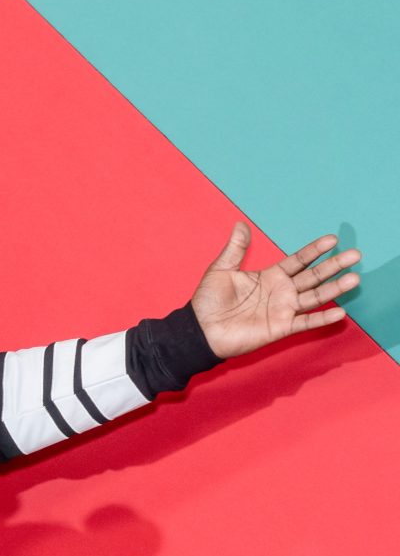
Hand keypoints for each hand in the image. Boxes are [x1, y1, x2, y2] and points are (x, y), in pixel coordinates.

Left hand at [191, 222, 360, 359]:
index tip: (332, 239)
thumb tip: (241, 225)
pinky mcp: (280, 327)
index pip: (298, 261)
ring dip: (334, 289)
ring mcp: (283, 310)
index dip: (314, 250)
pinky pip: (305, 322)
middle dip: (334, 266)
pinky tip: (340, 312)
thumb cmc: (208, 302)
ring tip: (354, 278)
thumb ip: (235, 249)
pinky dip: (322, 318)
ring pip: (315, 297)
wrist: (200, 330)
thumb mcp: (221, 269)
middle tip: (355, 255)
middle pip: (313, 276)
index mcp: (270, 276)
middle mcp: (281, 292)